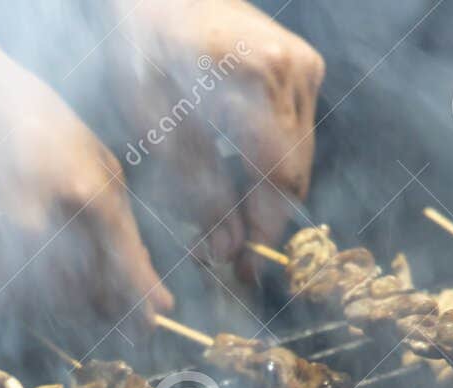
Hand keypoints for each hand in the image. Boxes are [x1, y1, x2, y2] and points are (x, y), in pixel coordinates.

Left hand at [91, 0, 324, 270]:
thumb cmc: (146, 53)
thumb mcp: (155, 127)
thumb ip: (197, 191)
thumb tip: (227, 254)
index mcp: (254, 81)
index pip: (276, 178)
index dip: (262, 230)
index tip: (242, 269)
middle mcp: (291, 71)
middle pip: (294, 173)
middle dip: (264, 219)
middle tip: (235, 259)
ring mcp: (305, 66)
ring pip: (300, 158)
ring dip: (269, 196)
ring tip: (233, 226)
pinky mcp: (306, 66)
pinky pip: (298, 134)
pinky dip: (272, 163)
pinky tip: (241, 181)